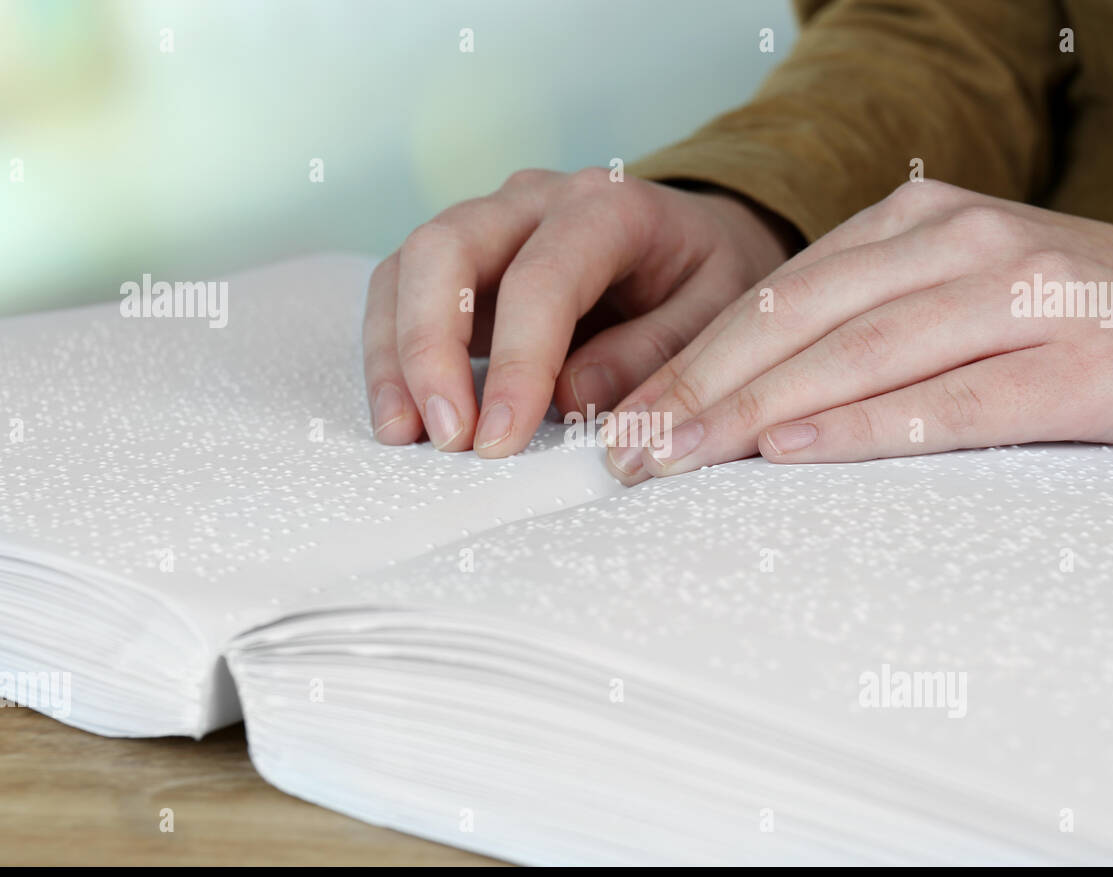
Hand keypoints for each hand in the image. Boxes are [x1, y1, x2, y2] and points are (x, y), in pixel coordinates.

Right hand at [363, 168, 795, 455]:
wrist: (698, 242)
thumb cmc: (708, 280)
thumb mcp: (719, 316)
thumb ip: (656, 355)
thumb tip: (570, 398)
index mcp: (609, 206)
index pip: (542, 278)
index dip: (516, 363)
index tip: (500, 440)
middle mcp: (535, 200)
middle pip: (446, 249)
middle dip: (431, 348)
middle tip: (447, 437)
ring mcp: (490, 223)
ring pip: (409, 268)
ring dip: (397, 356)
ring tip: (405, 435)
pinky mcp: (463, 261)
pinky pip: (403, 292)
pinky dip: (393, 354)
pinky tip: (405, 415)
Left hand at [603, 181, 1112, 480]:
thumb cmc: (1074, 315)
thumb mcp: (958, 290)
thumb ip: (867, 321)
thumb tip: (747, 397)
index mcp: (920, 221)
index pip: (778, 295)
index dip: (692, 357)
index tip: (625, 416)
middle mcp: (963, 243)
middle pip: (801, 320)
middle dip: (698, 390)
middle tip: (625, 452)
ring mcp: (1026, 298)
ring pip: (861, 354)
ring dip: (755, 411)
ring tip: (677, 460)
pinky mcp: (1082, 365)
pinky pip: (954, 398)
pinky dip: (867, 427)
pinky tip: (794, 452)